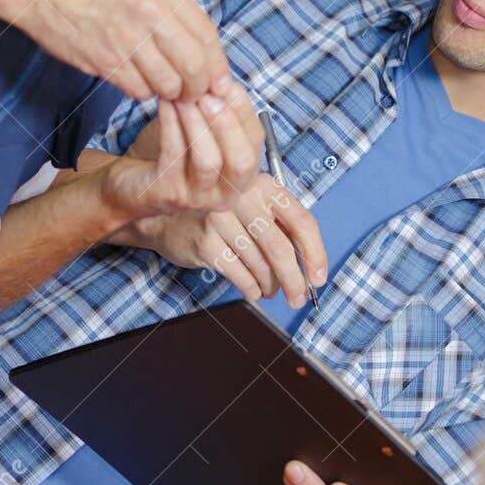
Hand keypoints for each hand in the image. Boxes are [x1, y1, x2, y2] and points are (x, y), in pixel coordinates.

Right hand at [17, 0, 229, 100]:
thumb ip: (177, 12)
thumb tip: (205, 53)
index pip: (208, 38)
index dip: (218, 67)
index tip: (219, 82)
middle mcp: (151, 13)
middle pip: (194, 68)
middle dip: (198, 88)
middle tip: (193, 92)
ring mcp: (128, 39)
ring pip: (168, 85)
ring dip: (170, 92)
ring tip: (163, 84)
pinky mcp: (106, 62)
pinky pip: (140, 91)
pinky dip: (143, 92)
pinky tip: (136, 79)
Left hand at [97, 81, 262, 219]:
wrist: (133, 187)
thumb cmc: (174, 155)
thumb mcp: (201, 135)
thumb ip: (218, 113)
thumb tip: (223, 80)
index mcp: (240, 176)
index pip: (255, 142)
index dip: (244, 111)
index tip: (227, 83)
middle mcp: (224, 193)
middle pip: (241, 161)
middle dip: (228, 124)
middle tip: (209, 95)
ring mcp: (197, 198)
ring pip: (207, 161)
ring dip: (197, 123)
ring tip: (184, 96)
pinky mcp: (168, 193)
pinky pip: (174, 155)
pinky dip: (171, 125)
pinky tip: (165, 103)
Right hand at [126, 172, 327, 306]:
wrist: (166, 216)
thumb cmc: (217, 214)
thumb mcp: (251, 205)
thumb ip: (279, 225)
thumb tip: (309, 266)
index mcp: (263, 186)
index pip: (302, 222)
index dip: (315, 253)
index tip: (319, 277)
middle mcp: (242, 198)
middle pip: (280, 248)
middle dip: (295, 281)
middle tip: (299, 298)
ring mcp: (221, 219)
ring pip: (261, 265)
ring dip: (271, 286)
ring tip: (271, 290)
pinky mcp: (206, 242)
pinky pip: (240, 275)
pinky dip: (251, 288)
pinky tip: (253, 290)